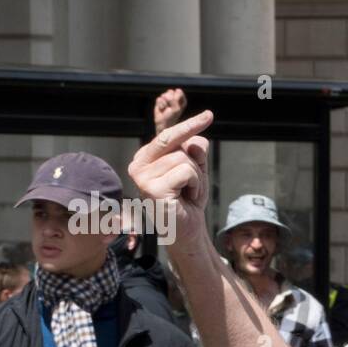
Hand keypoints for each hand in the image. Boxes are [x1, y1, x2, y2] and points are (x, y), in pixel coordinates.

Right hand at [129, 110, 213, 247]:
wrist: (187, 231)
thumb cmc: (188, 201)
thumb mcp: (196, 170)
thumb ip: (196, 152)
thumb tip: (194, 141)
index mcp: (145, 158)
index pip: (169, 135)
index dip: (189, 125)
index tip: (209, 115)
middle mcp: (138, 165)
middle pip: (175, 140)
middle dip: (195, 152)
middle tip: (203, 169)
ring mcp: (142, 177)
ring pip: (184, 158)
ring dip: (196, 177)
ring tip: (188, 193)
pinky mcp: (152, 188)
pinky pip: (186, 172)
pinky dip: (195, 185)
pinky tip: (186, 198)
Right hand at [153, 88, 187, 134]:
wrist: (162, 124)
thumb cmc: (171, 118)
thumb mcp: (176, 109)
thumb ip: (175, 99)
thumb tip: (172, 91)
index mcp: (181, 101)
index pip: (179, 92)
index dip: (176, 96)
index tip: (176, 103)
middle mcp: (174, 99)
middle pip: (171, 92)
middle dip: (169, 99)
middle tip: (170, 107)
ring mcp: (166, 100)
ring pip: (164, 94)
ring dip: (164, 102)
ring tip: (165, 109)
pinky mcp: (160, 102)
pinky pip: (159, 98)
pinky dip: (160, 104)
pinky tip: (161, 109)